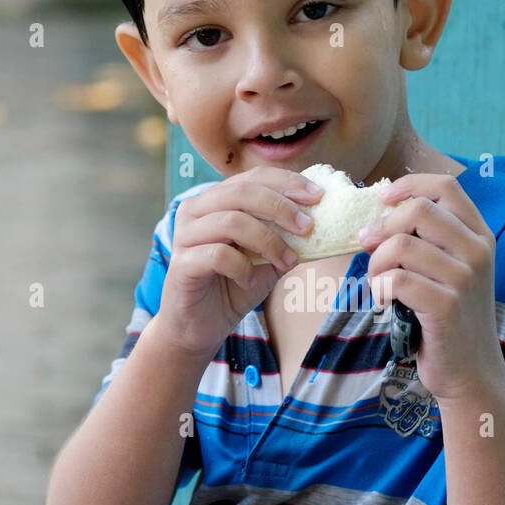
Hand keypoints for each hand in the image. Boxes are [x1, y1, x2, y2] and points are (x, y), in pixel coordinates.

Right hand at [151, 167, 322, 361]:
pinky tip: (249, 280)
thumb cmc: (234, 285)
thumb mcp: (269, 257)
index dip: (287, 182)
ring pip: (231, 221)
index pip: (253, 177)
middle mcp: (195, 210)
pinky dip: (242, 267)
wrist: (200, 326)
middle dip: (281, 207)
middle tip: (308, 226)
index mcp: (216, 200)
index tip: (318, 197)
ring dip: (268, 241)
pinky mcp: (181, 264)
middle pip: (242, 192)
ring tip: (287, 261)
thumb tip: (323, 220)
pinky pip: (218, 255)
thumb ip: (288, 237)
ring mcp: (184, 235)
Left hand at [357, 172, 504, 400]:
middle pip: (419, 210)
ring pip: (401, 246)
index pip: (446, 187)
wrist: (471, 371)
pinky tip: (384, 301)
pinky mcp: (447, 306)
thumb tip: (375, 215)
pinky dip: (379, 288)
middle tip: (367, 247)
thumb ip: (428, 241)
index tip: (381, 199)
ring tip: (377, 282)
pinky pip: (396, 279)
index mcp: (480, 235)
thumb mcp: (450, 270)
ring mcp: (465, 278)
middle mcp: (478, 251)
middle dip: (382, 226)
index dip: (408, 185)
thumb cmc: (450, 318)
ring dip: (375, 263)